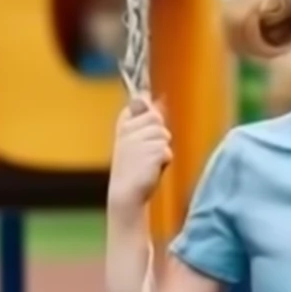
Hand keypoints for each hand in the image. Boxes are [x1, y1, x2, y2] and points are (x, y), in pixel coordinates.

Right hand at [107, 97, 171, 216]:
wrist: (126, 193)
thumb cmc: (132, 168)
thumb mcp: (134, 140)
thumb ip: (144, 121)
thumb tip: (157, 98)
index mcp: (122, 123)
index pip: (140, 102)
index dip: (147, 114)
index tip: (142, 132)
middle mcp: (128, 128)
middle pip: (157, 118)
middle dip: (158, 136)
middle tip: (146, 153)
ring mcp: (139, 139)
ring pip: (164, 135)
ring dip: (161, 150)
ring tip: (148, 162)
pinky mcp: (153, 151)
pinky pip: (168, 150)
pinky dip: (164, 161)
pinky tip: (151, 169)